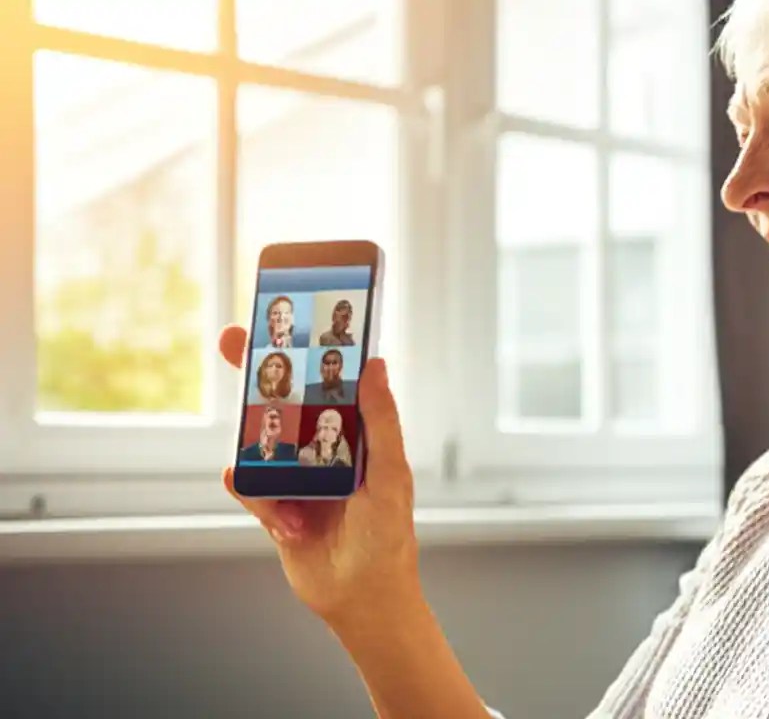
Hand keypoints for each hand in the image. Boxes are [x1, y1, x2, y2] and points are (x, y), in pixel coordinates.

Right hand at [219, 325, 422, 624]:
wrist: (362, 600)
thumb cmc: (388, 536)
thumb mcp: (390, 474)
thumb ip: (380, 422)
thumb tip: (375, 365)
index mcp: (356, 433)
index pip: (328, 380)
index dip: (308, 348)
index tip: (284, 313)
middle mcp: (323, 447)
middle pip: (282, 399)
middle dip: (258, 373)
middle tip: (231, 340)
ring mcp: (296, 475)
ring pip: (259, 443)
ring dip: (262, 457)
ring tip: (284, 488)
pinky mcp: (274, 506)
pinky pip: (249, 487)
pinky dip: (260, 500)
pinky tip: (289, 522)